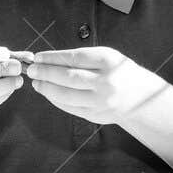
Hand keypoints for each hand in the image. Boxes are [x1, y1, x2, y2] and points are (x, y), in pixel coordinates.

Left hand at [26, 47, 162, 126]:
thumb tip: (50, 60)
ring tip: (36, 82)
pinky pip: (70, 107)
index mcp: (109, 61)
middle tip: (31, 70)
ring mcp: (100, 101)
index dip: (53, 58)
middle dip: (46, 73)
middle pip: (69, 77)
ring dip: (47, 88)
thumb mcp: (108, 57)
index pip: (75, 58)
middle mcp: (105, 82)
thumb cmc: (120, 72)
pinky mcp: (95, 115)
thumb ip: (82, 58)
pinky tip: (48, 92)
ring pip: (66, 95)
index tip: (38, 57)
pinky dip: (55, 99)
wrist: (141, 97)